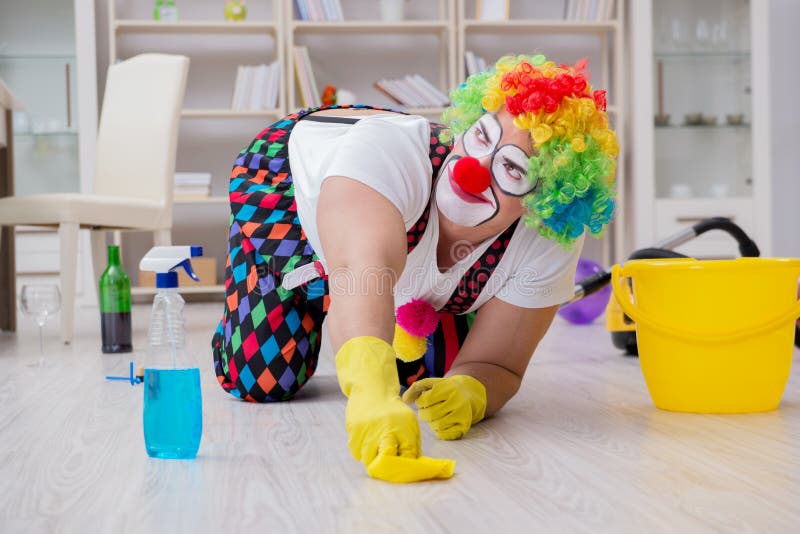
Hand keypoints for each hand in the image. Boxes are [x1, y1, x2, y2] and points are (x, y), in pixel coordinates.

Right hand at [335, 336, 454, 481]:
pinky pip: (355, 452)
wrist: (372, 390)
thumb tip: (412, 469)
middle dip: (385, 469)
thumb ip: (412, 446)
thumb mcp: (409, 424)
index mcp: (403, 429)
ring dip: (371, 459)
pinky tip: (365, 439)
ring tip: (375, 447)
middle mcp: (385, 430)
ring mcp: (368, 431)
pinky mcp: (354, 430)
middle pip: (383, 464)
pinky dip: (360, 451)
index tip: (401, 470)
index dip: (403, 468)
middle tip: (385, 467)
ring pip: (367, 460)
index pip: (406, 458)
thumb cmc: (394, 411)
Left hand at [402, 375, 486, 439]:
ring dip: (431, 422)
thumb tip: (405, 399)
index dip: (420, 402)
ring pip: (437, 425)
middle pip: (430, 414)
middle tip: (428, 409)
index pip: (425, 401)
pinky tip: (442, 422)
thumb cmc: (445, 389)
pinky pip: (445, 434)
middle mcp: (457, 401)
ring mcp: (462, 415)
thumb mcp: (432, 383)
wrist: (468, 395)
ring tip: (435, 416)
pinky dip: (439, 431)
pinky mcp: (464, 426)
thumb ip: (416, 388)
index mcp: (448, 389)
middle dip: (424, 413)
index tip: (423, 400)